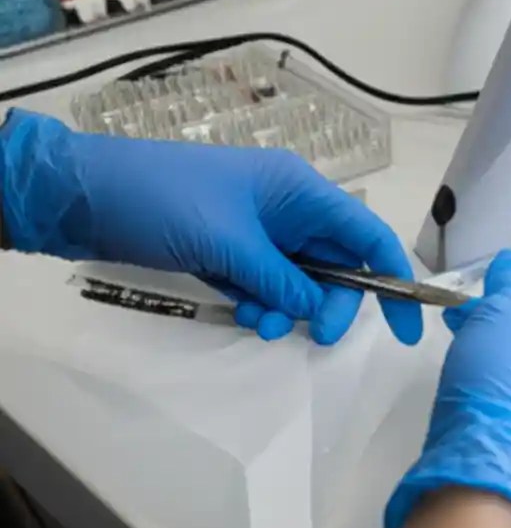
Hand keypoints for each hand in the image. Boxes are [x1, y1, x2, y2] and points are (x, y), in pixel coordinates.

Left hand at [0, 109, 420, 344]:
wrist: (85, 194)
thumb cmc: (164, 201)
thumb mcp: (229, 244)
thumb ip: (281, 282)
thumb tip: (316, 312)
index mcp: (300, 191)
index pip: (368, 236)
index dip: (396, 280)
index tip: (408, 328)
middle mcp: (290, 209)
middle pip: (339, 266)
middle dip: (331, 303)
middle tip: (314, 336)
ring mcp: (261, 230)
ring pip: (302, 282)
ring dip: (290, 309)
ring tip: (258, 323)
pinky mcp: (234, 250)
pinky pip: (269, 285)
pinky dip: (263, 304)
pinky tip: (241, 312)